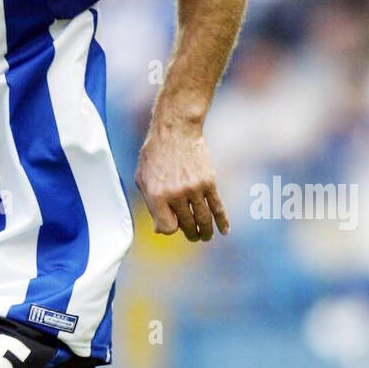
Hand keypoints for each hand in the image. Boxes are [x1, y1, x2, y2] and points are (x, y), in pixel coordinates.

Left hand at [134, 123, 228, 241]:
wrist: (175, 130)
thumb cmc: (155, 155)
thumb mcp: (143, 180)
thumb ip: (151, 205)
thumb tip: (160, 230)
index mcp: (157, 196)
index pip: (168, 227)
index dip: (170, 229)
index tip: (172, 225)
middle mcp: (176, 194)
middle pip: (187, 225)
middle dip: (190, 234)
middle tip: (193, 236)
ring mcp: (194, 188)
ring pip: (203, 219)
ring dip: (205, 232)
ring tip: (205, 237)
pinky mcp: (209, 181)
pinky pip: (217, 206)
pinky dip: (222, 221)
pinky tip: (224, 231)